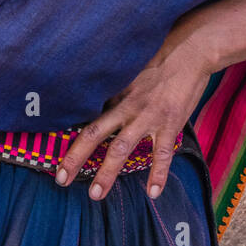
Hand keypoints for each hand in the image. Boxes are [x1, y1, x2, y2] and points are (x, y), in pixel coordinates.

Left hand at [55, 38, 213, 201]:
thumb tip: (96, 103)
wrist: (190, 51)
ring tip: (95, 195)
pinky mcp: (171, 123)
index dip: (69, 137)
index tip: (56, 155)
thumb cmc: (159, 59)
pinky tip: (153, 193)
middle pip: (94, 134)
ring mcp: (148, 117)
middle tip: (60, 180)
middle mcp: (127, 108)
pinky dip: (157, 175)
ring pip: (121, 148)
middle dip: (76, 158)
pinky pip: (163, 154)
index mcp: (115, 96)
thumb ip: (115, 91)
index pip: (87, 119)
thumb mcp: (130, 72)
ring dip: (107, 173)